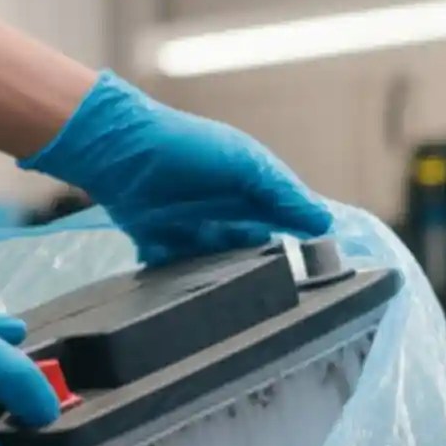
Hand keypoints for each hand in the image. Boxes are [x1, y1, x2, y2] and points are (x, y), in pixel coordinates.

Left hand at [20, 71, 330, 264]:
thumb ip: (283, 195)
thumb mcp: (246, 165)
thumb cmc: (190, 149)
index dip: (301, 249)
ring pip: (218, 271)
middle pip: (253, 255)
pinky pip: (178, 277)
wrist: (120, 152)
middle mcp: (226, 217)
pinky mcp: (161, 250)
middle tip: (270, 289)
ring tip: (231, 292)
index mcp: (252, 195)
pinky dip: (183, 285)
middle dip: (260, 272)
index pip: (286, 227)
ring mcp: (193, 236)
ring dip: (222, 281)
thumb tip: (325, 224)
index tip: (318, 274)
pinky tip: (191, 296)